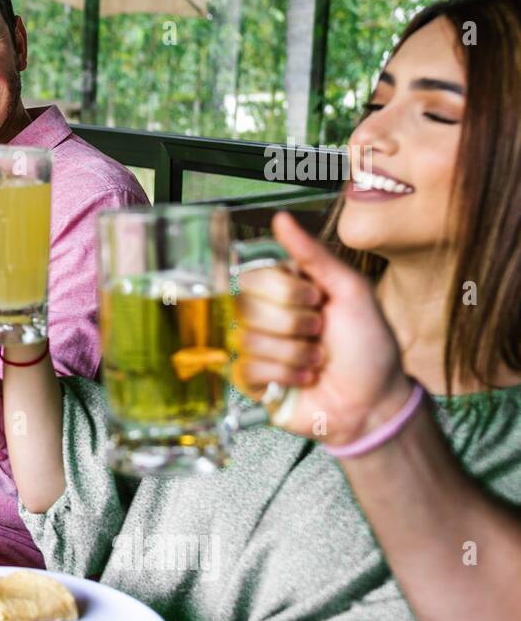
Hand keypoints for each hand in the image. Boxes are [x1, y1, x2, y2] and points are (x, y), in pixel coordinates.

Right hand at [234, 212, 413, 444]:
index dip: (287, 293)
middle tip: (321, 334)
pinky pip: (246, 370)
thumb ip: (314, 255)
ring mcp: (259, 349)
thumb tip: (282, 219)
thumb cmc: (369, 347)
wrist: (374, 401)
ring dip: (295, 354)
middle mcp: (268, 316)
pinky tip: (304, 380)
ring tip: (318, 362)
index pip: (256, 277)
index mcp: (287, 291)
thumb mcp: (351, 291)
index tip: (318, 303)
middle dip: (295, 325)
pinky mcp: (254, 381)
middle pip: (247, 307)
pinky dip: (283, 376)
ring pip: (248, 340)